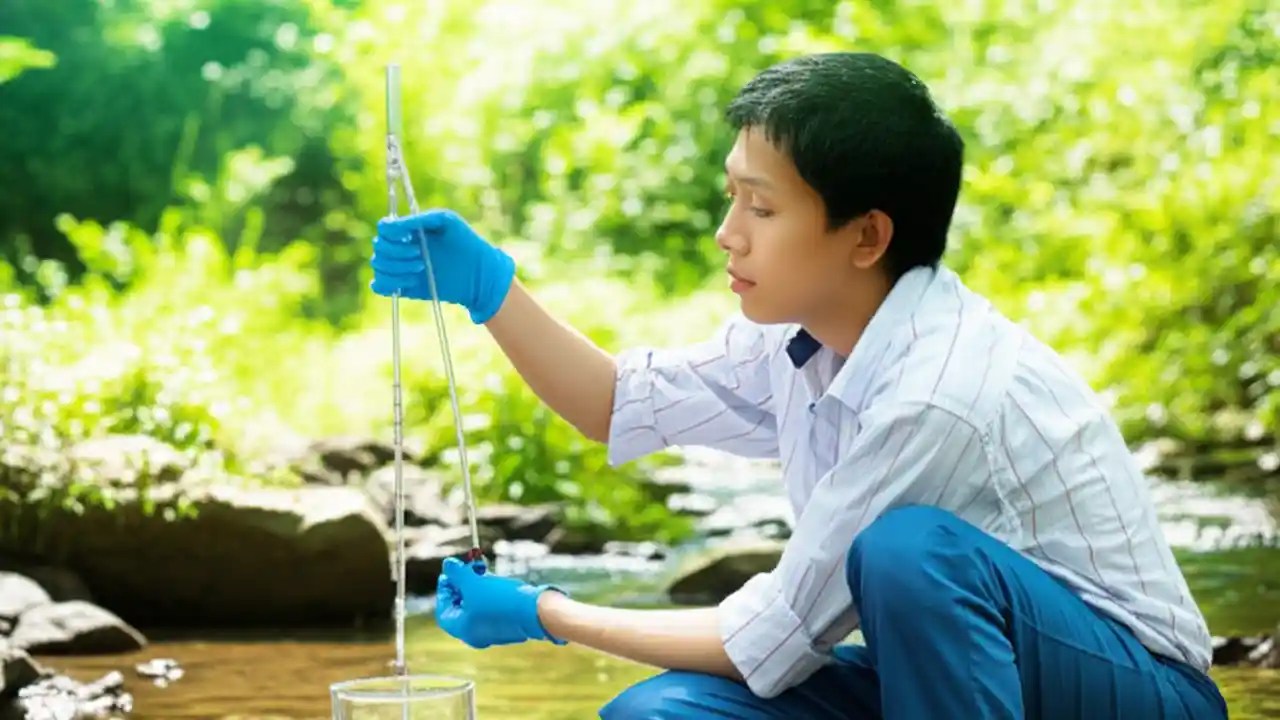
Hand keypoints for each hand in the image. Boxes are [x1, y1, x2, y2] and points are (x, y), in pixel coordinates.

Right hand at [369, 209, 515, 323]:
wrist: (479, 274)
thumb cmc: (466, 243)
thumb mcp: (447, 221)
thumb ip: (421, 219)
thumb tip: (394, 225)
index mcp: (409, 229)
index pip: (384, 227)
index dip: (391, 232)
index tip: (408, 236)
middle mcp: (401, 247)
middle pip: (379, 246)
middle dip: (397, 251)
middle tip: (420, 254)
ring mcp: (400, 267)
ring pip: (379, 265)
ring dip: (397, 267)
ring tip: (421, 268)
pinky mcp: (402, 287)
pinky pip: (379, 286)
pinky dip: (388, 283)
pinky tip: (410, 282)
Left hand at [434, 557, 566, 648]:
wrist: (535, 612)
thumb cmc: (500, 599)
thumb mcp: (473, 582)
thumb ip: (457, 573)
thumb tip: (447, 565)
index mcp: (462, 629)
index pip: (444, 610)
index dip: (444, 589)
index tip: (450, 572)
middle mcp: (474, 636)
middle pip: (460, 609)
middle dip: (462, 586)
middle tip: (467, 569)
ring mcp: (492, 633)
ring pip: (477, 609)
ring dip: (477, 589)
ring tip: (482, 572)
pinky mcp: (507, 627)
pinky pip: (492, 611)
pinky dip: (490, 596)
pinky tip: (495, 583)